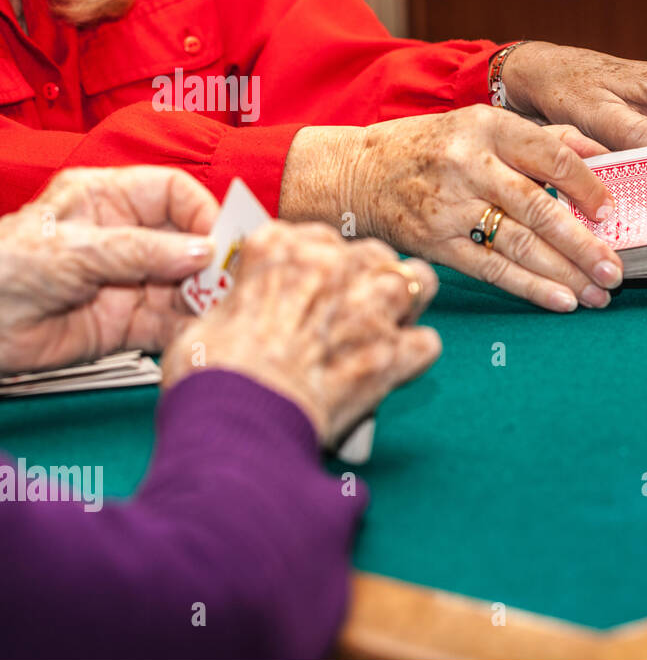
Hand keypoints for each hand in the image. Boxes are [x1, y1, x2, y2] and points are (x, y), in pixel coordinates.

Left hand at [0, 167, 217, 373]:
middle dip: (211, 260)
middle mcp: (123, 238)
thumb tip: (201, 251)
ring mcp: (127, 281)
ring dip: (204, 297)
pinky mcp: (125, 323)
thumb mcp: (76, 249)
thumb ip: (142, 251)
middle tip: (231, 278)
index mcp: (107, 199)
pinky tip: (198, 331)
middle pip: (187, 242)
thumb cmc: (3, 269)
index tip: (221, 239)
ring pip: (184, 286)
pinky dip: (186, 329)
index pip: (173, 193)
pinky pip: (168, 324)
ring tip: (219, 308)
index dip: (202, 212)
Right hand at [164, 222, 440, 445]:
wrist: (236, 422)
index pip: (317, 237)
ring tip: (391, 322)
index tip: (314, 283)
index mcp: (280, 250)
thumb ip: (242, 302)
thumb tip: (246, 313)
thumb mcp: (208, 320)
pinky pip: (426, 342)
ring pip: (417, 281)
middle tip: (353, 305)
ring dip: (407, 302)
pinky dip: (415, 356)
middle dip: (368, 277)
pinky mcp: (392, 353)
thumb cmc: (211, 377)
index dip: (321, 263)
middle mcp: (332, 267)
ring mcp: (368, 308)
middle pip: (373, 253)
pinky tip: (397, 367)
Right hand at [281, 106, 622, 311]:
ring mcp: (450, 206)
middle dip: (583, 244)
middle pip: (538, 208)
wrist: (360, 172)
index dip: (588, 186)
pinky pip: (491, 269)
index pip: (550, 155)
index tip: (614, 213)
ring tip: (598, 294)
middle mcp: (469, 165)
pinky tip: (561, 301)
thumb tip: (605, 153)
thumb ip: (545, 137)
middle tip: (615, 270)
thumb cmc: (437, 147)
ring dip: (564, 273)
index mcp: (489, 127)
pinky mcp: (436, 243)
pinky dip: (530, 287)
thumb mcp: (485, 125)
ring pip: (518, 245)